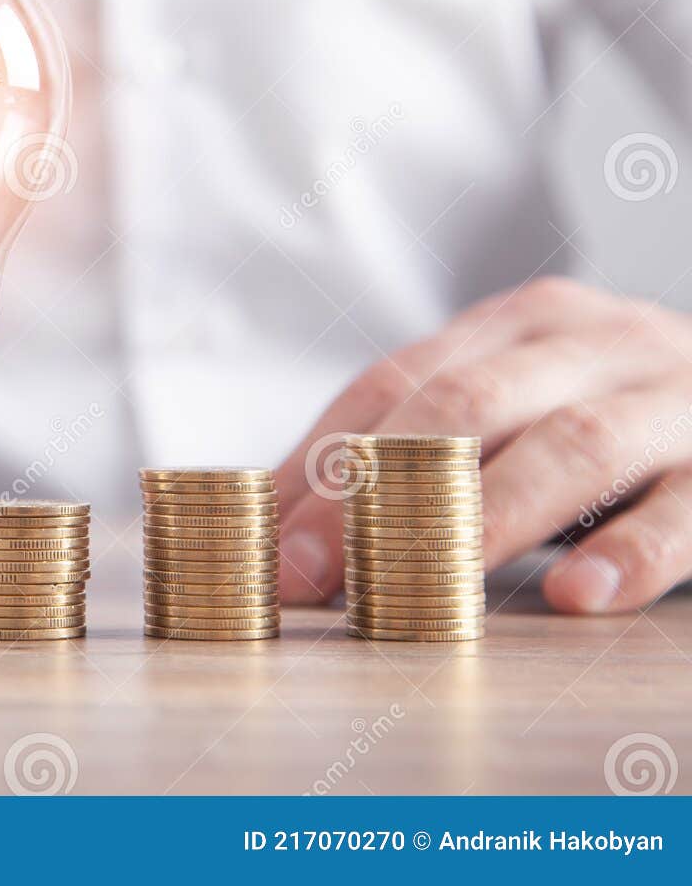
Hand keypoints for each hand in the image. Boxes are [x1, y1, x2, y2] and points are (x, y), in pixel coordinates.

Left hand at [274, 277, 691, 612]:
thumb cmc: (612, 418)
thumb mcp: (516, 410)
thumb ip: (414, 451)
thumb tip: (280, 527)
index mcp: (518, 325)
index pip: (398, 381)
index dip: (325, 460)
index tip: (270, 542)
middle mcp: (592, 346)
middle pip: (469, 404)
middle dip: (378, 491)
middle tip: (316, 571)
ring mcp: (673, 402)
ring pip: (572, 445)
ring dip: (485, 516)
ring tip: (422, 582)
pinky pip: (685, 511)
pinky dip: (628, 553)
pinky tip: (574, 595)